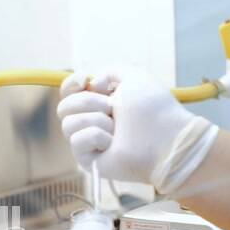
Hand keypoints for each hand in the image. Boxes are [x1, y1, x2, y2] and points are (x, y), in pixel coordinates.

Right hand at [57, 68, 217, 194]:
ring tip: (116, 128)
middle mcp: (92, 122)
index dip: (71, 84)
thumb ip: (111, 70)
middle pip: (63, 107)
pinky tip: (112, 143)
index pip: (69, 93)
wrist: (165, 138)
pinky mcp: (88, 160)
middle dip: (87, 101)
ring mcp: (89, 142)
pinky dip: (96, 137)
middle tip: (112, 107)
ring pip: (68, 124)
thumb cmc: (154, 110)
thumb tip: (93, 84)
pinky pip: (76, 141)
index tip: (86, 80)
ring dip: (95, 120)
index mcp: (100, 103)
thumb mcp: (134, 76)